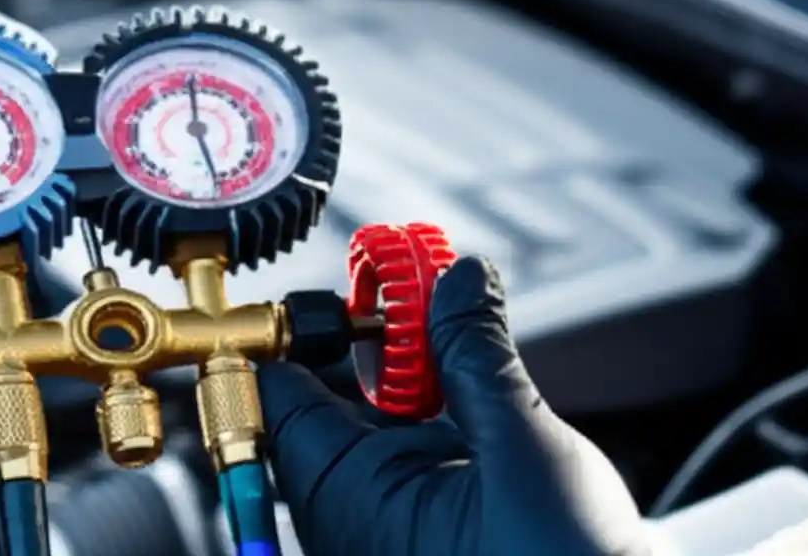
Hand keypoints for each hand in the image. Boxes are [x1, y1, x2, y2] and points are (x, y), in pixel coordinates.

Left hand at [258, 257, 650, 555]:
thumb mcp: (521, 447)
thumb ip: (480, 355)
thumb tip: (459, 280)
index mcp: (347, 505)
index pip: (286, 401)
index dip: (303, 334)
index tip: (339, 284)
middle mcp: (357, 520)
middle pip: (328, 406)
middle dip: (362, 342)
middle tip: (404, 285)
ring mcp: (395, 526)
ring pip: (373, 426)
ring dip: (405, 369)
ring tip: (441, 315)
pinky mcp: (436, 527)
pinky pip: (412, 454)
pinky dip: (434, 407)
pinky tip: (467, 373)